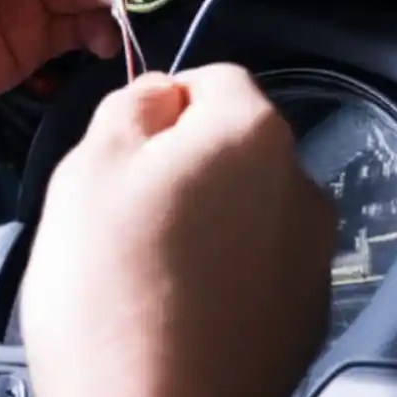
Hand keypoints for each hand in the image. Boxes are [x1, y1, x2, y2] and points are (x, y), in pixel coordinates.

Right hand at [21, 66, 335, 396]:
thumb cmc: (115, 303)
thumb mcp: (87, 171)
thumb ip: (128, 107)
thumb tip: (156, 94)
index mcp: (251, 134)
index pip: (212, 78)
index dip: (158, 105)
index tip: (125, 149)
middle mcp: (298, 189)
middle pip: (231, 148)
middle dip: (179, 168)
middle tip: (121, 216)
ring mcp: (308, 259)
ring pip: (242, 210)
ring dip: (199, 224)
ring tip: (143, 273)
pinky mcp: (302, 318)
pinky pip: (254, 270)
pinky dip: (219, 276)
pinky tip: (172, 310)